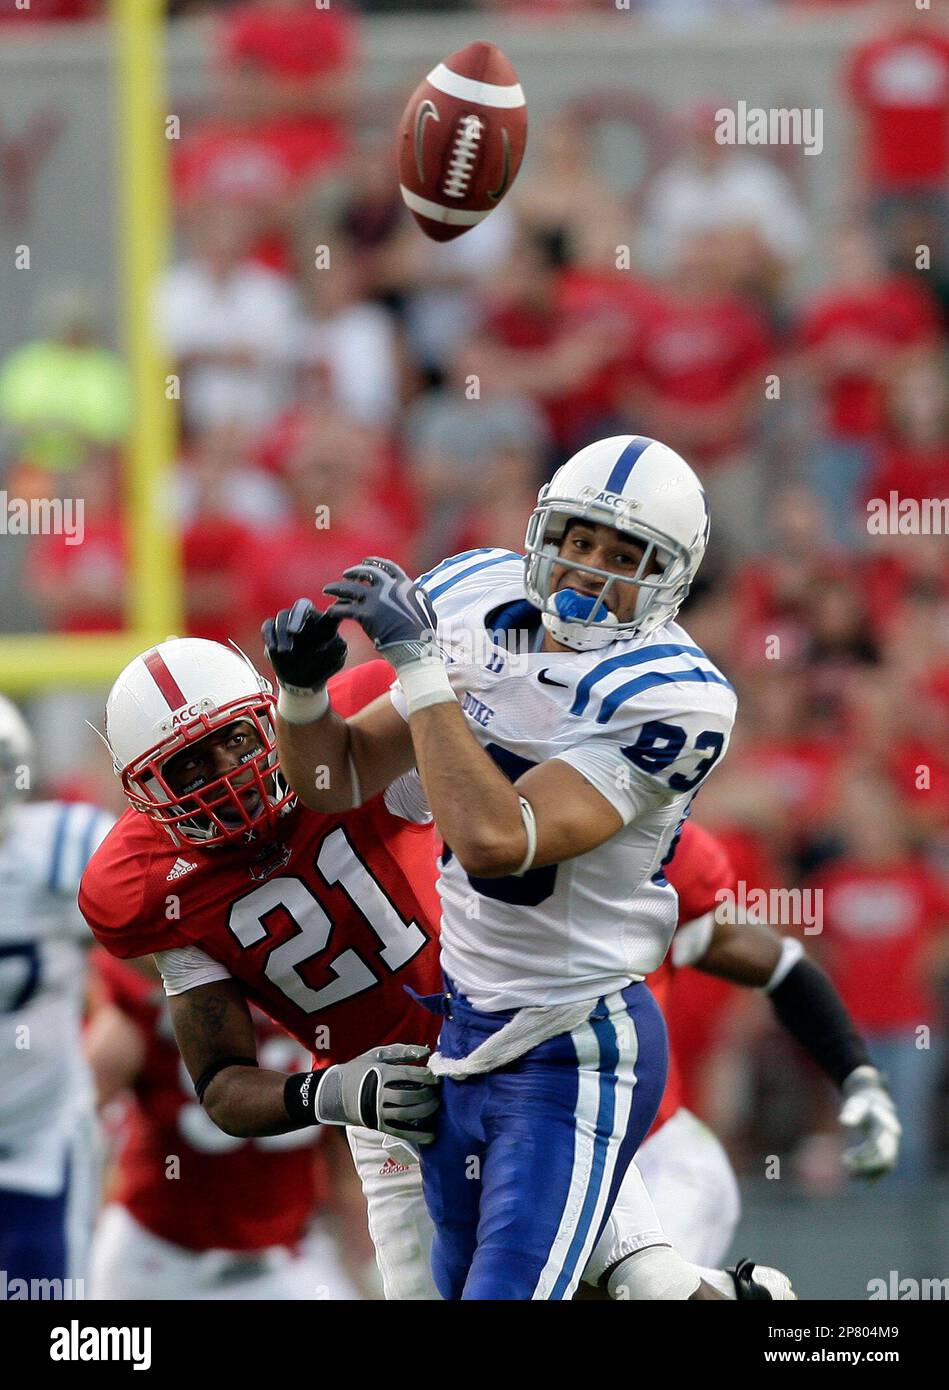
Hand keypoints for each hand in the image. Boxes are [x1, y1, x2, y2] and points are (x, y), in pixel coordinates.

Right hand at [261, 598, 346, 695]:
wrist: (303, 680)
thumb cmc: (322, 667)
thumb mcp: (335, 662)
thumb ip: (337, 650)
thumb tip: (330, 642)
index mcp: (325, 623)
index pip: (327, 610)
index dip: (327, 607)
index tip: (327, 616)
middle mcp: (306, 618)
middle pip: (301, 606)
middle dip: (297, 616)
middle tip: (294, 632)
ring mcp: (289, 623)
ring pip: (283, 616)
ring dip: (282, 632)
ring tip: (285, 651)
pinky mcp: (274, 631)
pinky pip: (268, 626)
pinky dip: (269, 636)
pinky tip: (273, 649)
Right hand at [315, 1043, 438, 1144]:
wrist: (332, 1092)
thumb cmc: (357, 1070)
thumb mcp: (376, 1055)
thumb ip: (401, 1052)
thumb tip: (425, 1050)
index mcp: (380, 1074)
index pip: (409, 1075)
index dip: (426, 1076)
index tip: (435, 1077)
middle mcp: (379, 1094)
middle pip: (409, 1097)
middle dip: (428, 1095)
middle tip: (437, 1093)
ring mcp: (379, 1112)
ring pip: (406, 1114)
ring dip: (425, 1111)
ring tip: (435, 1106)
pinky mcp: (379, 1126)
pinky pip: (401, 1132)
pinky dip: (417, 1136)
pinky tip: (431, 1136)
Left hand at [323, 558, 438, 665]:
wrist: (416, 646)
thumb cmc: (423, 632)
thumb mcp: (427, 607)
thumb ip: (420, 596)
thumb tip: (420, 590)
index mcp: (403, 584)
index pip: (386, 566)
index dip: (374, 562)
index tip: (366, 562)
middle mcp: (388, 587)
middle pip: (366, 573)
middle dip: (354, 571)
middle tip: (346, 575)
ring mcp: (376, 600)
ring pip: (350, 588)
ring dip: (337, 587)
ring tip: (327, 589)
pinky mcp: (366, 615)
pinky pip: (345, 609)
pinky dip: (336, 609)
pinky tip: (330, 611)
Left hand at [839, 1066, 900, 1179]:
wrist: (875, 1101)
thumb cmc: (862, 1103)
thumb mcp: (856, 1104)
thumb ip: (852, 1112)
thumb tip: (843, 1121)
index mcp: (885, 1125)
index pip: (876, 1144)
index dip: (863, 1155)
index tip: (845, 1159)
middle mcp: (892, 1137)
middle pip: (883, 1158)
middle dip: (865, 1165)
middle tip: (845, 1164)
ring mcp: (893, 1145)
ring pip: (886, 1165)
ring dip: (869, 1172)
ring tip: (850, 1175)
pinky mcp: (889, 1151)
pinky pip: (885, 1166)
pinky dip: (875, 1174)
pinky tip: (862, 1180)